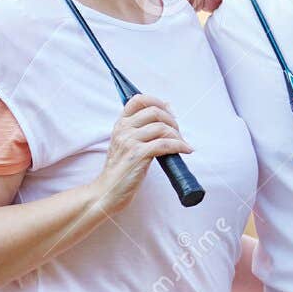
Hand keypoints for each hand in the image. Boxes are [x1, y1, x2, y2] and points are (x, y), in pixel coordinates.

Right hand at [92, 94, 191, 215]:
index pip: (138, 100)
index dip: (157, 101)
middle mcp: (123, 129)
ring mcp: (130, 142)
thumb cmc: (120, 170)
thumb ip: (139, 129)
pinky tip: (185, 150)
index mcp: (120, 124)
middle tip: (178, 132)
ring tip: (182, 144)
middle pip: (154, 111)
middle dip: (172, 120)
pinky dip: (179, 146)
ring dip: (177, 135)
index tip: (169, 111)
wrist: (107, 192)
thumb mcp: (124, 144)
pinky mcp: (138, 155)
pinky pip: (165, 144)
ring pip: (162, 127)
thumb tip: (166, 112)